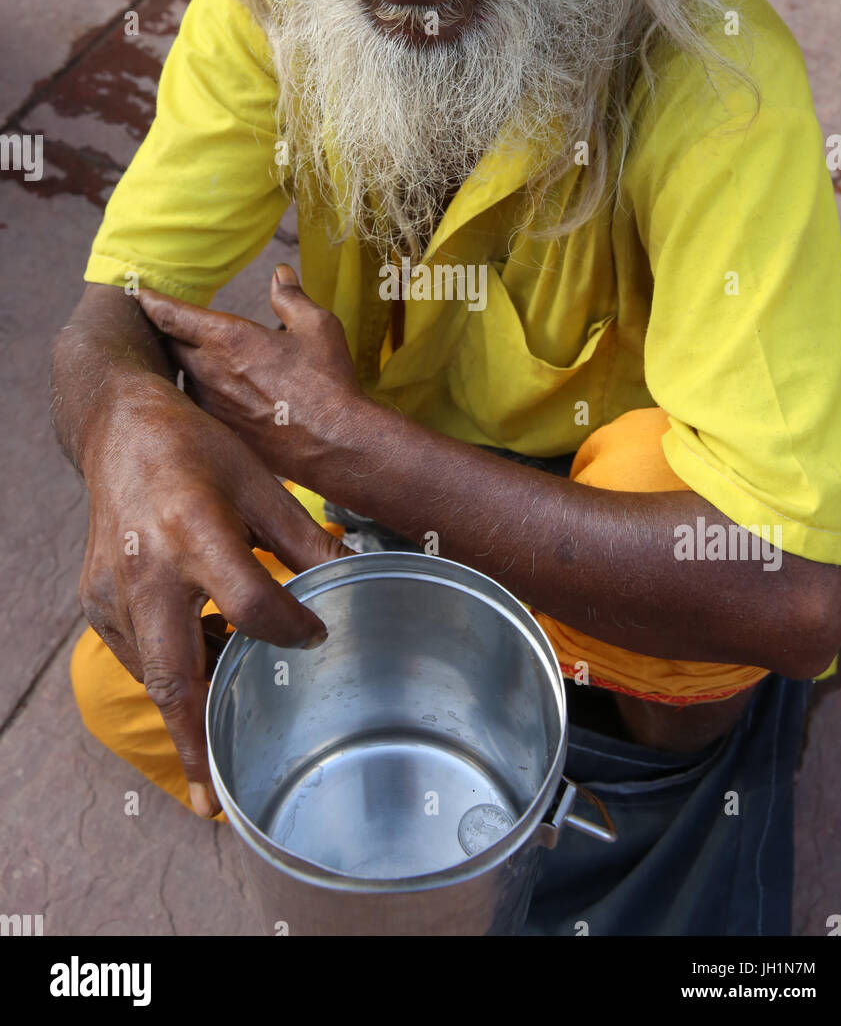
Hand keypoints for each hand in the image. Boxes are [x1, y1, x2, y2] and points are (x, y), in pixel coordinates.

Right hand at [78, 373, 352, 816]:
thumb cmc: (197, 451)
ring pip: (153, 672)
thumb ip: (304, 539)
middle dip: (195, 739)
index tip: (315, 637)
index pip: (247, 604)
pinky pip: (136, 652)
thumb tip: (356, 579)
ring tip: (228, 729)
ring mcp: (112, 591)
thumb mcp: (260, 482)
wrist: (119, 429)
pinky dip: (171, 669)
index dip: (287, 629)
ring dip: (191, 704)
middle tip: (217, 799)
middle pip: (172, 673)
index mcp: (195, 531)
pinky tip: (207, 664)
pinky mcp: (96, 599)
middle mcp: (147, 570)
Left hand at [137, 265, 361, 478]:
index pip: (170, 314)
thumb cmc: (327, 382)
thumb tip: (280, 275)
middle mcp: (207, 371)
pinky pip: (197, 408)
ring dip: (185, 369)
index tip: (137, 293)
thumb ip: (290, 298)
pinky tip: (219, 399)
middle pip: (168, 346)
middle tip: (167, 326)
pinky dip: (202, 398)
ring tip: (197, 364)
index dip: (151, 301)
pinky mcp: (219, 431)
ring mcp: (209, 405)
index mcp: (226, 339)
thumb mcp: (317, 326)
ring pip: (181, 379)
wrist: (333, 443)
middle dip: (167, 334)